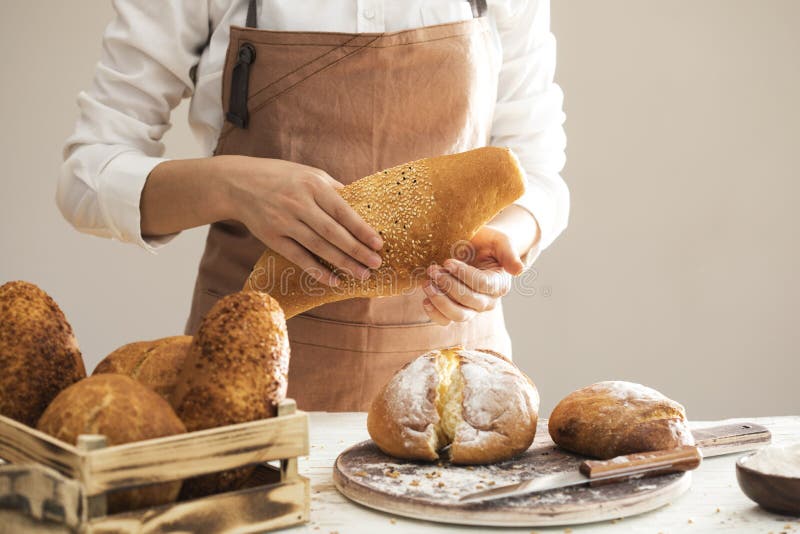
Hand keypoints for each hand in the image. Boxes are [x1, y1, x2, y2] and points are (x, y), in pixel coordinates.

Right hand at [222, 156, 382, 285]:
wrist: (237, 183)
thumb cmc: (280, 177)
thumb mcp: (308, 173)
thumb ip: (333, 189)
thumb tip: (360, 205)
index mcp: (312, 185)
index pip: (343, 211)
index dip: (362, 229)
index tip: (379, 243)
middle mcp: (298, 203)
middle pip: (333, 233)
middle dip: (357, 250)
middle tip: (376, 264)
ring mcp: (283, 222)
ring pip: (318, 247)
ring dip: (342, 263)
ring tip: (362, 274)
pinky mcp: (271, 237)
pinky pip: (298, 258)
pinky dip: (317, 271)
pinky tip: (334, 280)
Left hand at [421, 225, 526, 324]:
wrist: (473, 247)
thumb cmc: (486, 242)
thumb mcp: (499, 240)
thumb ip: (509, 253)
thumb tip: (520, 270)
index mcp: (499, 284)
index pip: (482, 285)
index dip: (464, 275)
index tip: (448, 261)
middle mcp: (487, 301)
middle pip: (470, 301)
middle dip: (449, 286)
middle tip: (433, 269)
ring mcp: (471, 309)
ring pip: (458, 315)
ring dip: (440, 301)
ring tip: (426, 284)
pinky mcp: (456, 311)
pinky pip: (445, 321)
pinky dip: (434, 313)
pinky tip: (425, 300)